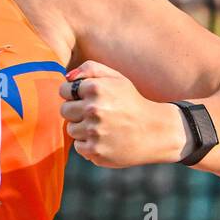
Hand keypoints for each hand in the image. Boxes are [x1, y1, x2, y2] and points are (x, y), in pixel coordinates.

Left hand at [59, 61, 187, 167]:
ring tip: (102, 127)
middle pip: (64, 110)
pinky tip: (105, 139)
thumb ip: (90, 69)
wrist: (155, 131)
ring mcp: (94, 131)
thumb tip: (67, 77)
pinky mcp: (95, 150)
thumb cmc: (131, 102)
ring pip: (71, 130)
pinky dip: (89, 145)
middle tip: (95, 114)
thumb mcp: (116, 78)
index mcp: (96, 88)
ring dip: (83, 129)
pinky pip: (78, 147)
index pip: (64, 91)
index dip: (74, 95)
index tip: (86, 99)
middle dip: (76, 112)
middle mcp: (94, 109)